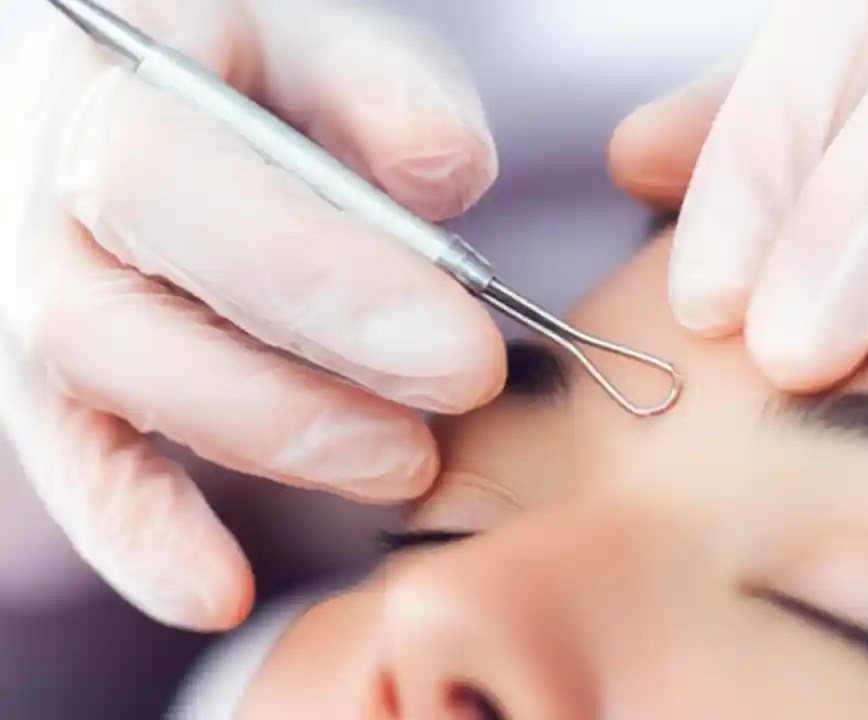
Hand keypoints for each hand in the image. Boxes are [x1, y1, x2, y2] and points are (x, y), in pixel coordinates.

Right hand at [0, 0, 503, 629]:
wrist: (166, 83)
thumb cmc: (259, 64)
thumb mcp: (323, 33)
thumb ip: (379, 90)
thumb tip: (442, 177)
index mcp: (101, 78)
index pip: (174, 185)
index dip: (321, 283)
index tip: (463, 355)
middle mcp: (29, 191)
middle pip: (122, 316)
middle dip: (302, 390)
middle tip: (453, 407)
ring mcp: (24, 291)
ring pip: (99, 395)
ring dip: (266, 445)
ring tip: (406, 464)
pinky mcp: (51, 372)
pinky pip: (75, 464)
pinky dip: (143, 535)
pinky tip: (218, 590)